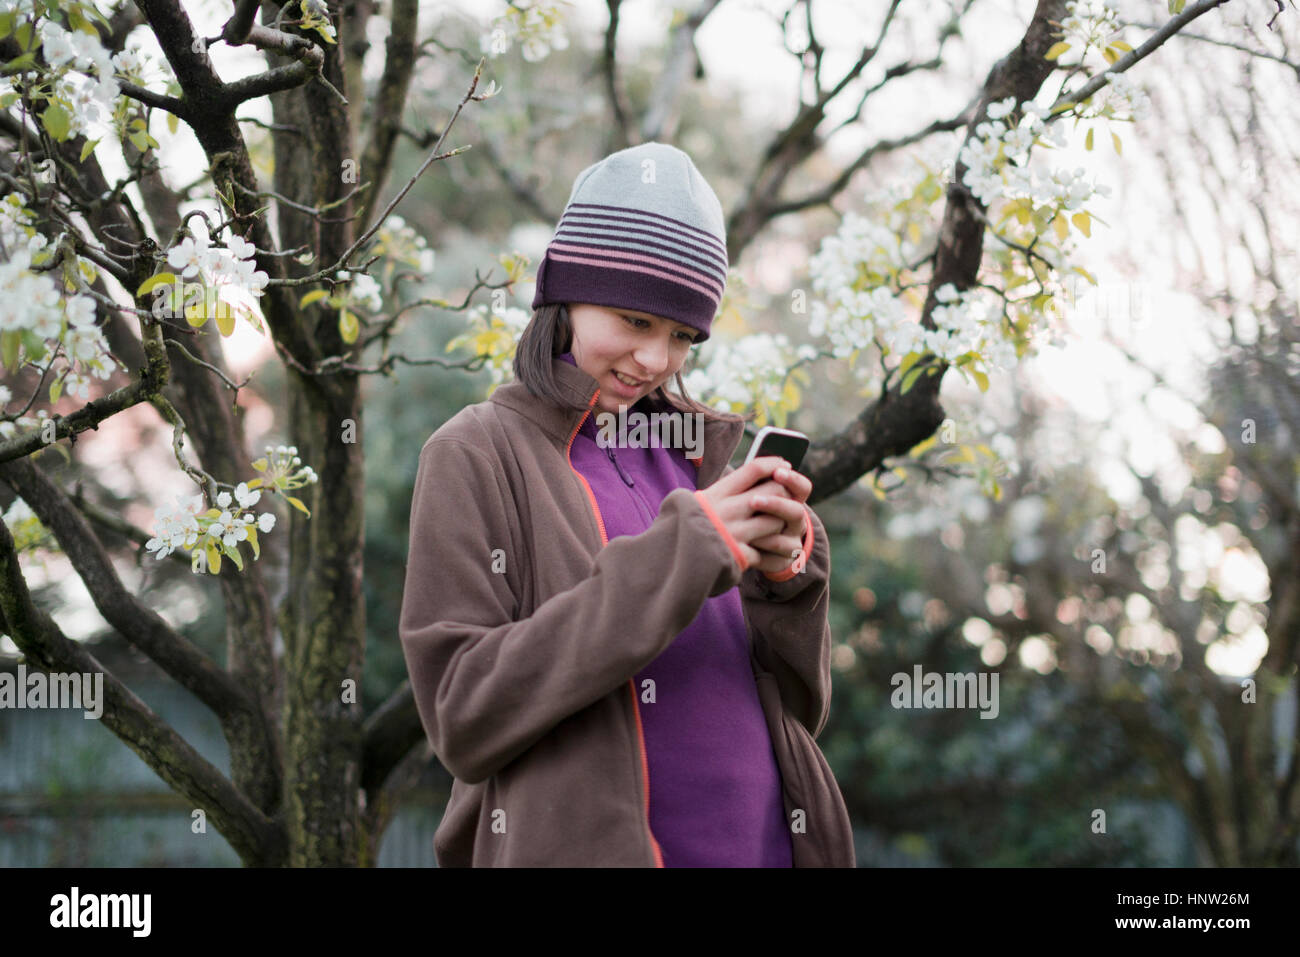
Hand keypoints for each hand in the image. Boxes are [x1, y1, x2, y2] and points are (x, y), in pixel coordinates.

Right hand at [696, 456, 794, 573]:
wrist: (671, 559)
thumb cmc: (688, 527)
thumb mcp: (700, 502)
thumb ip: (726, 489)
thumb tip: (758, 473)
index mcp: (718, 493)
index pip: (754, 469)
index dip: (774, 465)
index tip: (784, 465)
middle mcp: (728, 510)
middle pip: (773, 490)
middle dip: (784, 494)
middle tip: (785, 498)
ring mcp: (735, 533)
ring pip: (776, 520)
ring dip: (779, 524)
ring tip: (774, 527)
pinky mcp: (739, 555)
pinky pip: (768, 551)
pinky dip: (771, 552)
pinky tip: (768, 551)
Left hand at [748, 465, 809, 572]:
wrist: (752, 541)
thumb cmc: (751, 508)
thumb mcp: (755, 490)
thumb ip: (758, 479)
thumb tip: (754, 462)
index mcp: (793, 500)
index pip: (803, 488)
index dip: (793, 479)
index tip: (778, 471)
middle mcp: (795, 522)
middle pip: (796, 511)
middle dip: (775, 504)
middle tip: (753, 500)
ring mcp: (790, 543)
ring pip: (782, 538)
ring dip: (763, 530)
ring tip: (744, 524)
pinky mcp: (779, 562)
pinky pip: (771, 559)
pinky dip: (756, 551)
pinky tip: (742, 542)